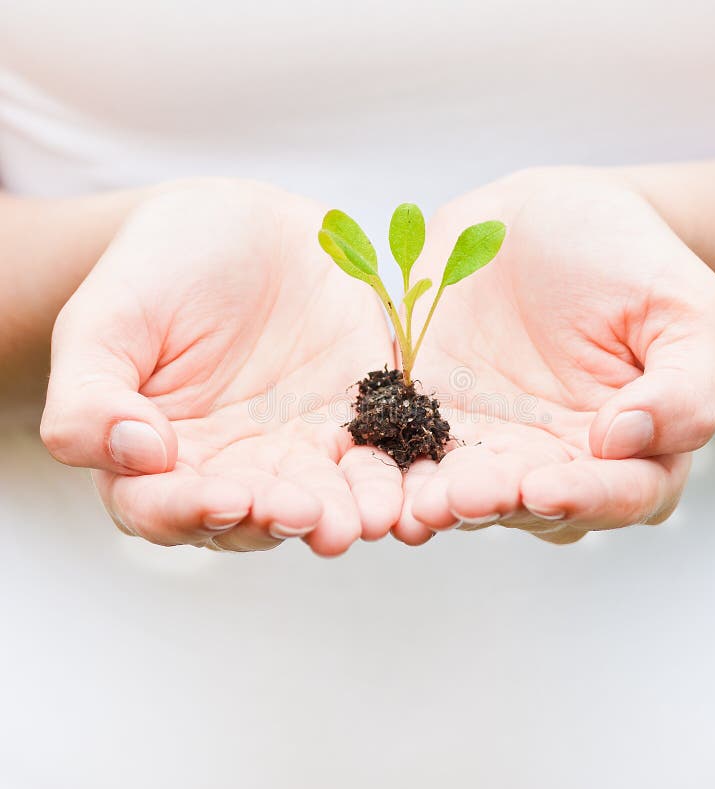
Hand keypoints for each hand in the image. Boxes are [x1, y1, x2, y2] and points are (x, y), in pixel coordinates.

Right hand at [41, 180, 401, 554]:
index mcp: (159, 457)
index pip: (164, 508)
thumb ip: (91, 395)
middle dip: (283, 519)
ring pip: (321, 496)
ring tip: (367, 515)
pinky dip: (391, 472)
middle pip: (253, 516)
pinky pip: (374, 454)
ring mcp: (297, 446)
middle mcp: (231, 466)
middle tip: (311, 517)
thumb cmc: (154, 270)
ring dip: (345, 512)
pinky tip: (407, 480)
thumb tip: (136, 455)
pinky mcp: (352, 417)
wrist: (234, 225)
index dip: (192, 512)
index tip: (227, 499)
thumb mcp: (104, 321)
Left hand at [392, 168, 714, 544]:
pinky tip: (370, 468)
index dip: (585, 497)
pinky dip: (390, 462)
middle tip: (463, 499)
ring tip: (416, 500)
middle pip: (528, 503)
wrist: (549, 219)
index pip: (618, 494)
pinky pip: (407, 445)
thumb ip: (684, 383)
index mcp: (628, 448)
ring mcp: (486, 441)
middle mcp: (553, 457)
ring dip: (437, 499)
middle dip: (495, 505)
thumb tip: (628, 441)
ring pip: (463, 488)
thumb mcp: (686, 309)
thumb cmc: (630, 260)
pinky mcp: (430, 413)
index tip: (546, 487)